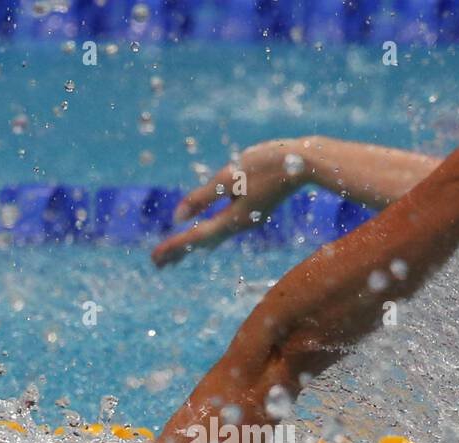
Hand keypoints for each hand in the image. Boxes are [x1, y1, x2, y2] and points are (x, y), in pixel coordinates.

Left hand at [151, 139, 305, 267]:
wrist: (303, 163)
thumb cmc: (266, 165)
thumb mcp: (229, 178)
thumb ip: (202, 197)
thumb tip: (177, 217)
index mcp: (232, 219)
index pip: (195, 236)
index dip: (173, 246)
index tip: (155, 259)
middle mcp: (239, 225)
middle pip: (202, 242)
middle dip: (178, 252)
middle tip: (156, 264)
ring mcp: (247, 219)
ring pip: (212, 237)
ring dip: (191, 245)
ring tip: (172, 256)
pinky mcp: (252, 211)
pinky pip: (222, 229)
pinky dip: (206, 236)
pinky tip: (203, 237)